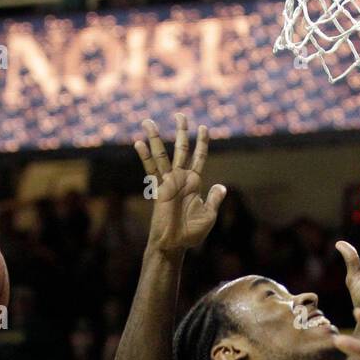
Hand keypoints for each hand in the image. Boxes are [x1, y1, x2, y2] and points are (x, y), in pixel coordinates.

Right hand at [136, 112, 225, 253]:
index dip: (202, 143)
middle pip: (181, 150)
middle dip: (181, 132)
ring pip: (161, 155)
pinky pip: (150, 170)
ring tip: (148, 121)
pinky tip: (138, 143)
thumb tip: (221, 186)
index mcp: (194, 184)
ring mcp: (168, 183)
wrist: (174, 245)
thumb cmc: (191, 234)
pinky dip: (145, 157)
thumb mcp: (209, 215)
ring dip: (155, 138)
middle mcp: (180, 179)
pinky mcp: (158, 189)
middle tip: (180, 115)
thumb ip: (214, 199)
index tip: (204, 127)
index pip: (199, 158)